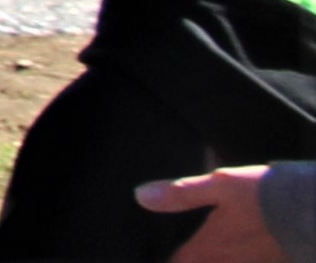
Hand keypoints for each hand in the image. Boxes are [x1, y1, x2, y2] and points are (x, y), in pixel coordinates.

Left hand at [141, 168, 281, 262]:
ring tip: (202, 255)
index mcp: (210, 247)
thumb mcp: (220, 185)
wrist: (313, 210)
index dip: (167, 261)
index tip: (151, 256)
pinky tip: (233, 254)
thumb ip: (181, 193)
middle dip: (189, 262)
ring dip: (211, 262)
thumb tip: (141, 196)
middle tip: (179, 255)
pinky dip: (236, 261)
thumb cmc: (265, 196)